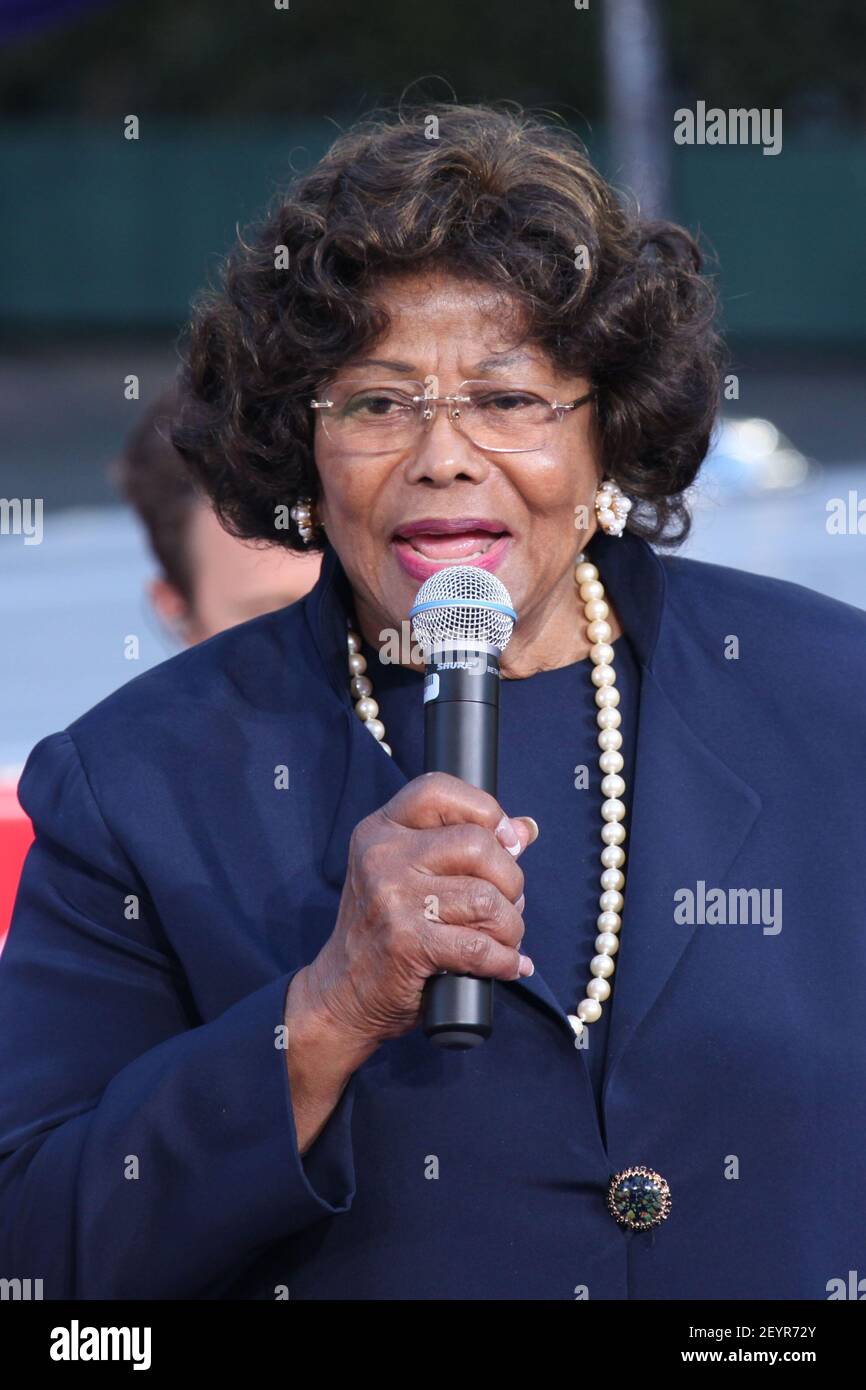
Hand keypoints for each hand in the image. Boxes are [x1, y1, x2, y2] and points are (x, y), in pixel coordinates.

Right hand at [296, 771, 537, 1053]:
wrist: (342, 992)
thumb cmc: (385, 929)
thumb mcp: (410, 873)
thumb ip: (463, 845)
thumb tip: (525, 829)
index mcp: (381, 830)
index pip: (438, 789)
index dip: (484, 809)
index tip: (505, 840)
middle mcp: (382, 857)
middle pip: (477, 844)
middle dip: (510, 879)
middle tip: (506, 902)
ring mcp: (392, 900)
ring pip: (486, 899)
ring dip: (511, 925)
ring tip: (504, 938)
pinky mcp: (406, 944)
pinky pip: (480, 946)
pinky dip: (506, 960)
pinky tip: (509, 964)